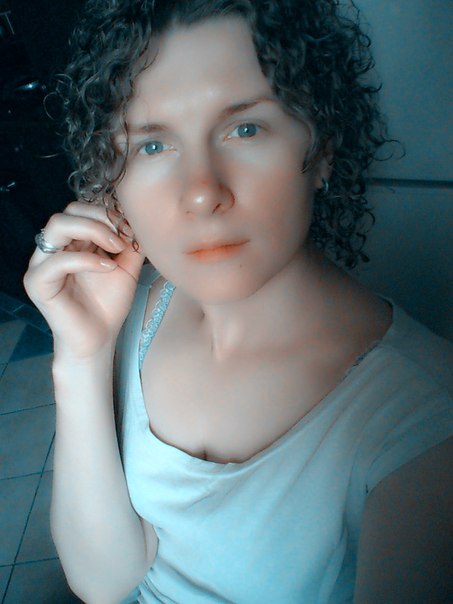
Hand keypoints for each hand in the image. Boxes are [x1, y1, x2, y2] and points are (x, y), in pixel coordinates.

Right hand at [24, 201, 144, 357]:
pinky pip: (58, 260)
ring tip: (116, 248)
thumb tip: (138, 219)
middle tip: (122, 237)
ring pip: (57, 226)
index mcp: (70, 242)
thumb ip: (130, 242)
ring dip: (93, 231)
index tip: (130, 230)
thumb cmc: (108, 304)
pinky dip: (87, 259)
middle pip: (67, 212)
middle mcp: (53, 249)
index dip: (106, 213)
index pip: (80, 209)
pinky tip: (108, 267)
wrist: (99, 339)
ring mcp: (42, 265)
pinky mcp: (37, 283)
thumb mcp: (126, 267)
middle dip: (100, 218)